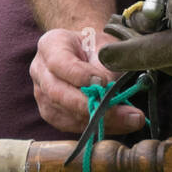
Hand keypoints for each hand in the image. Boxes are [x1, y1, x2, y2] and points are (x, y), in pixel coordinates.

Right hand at [29, 26, 146, 135]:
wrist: (85, 52)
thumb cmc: (94, 46)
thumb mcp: (104, 45)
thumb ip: (106, 64)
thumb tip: (108, 91)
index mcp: (51, 45)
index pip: (58, 63)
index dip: (80, 75)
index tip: (104, 82)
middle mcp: (40, 70)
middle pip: (58, 93)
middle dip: (90, 105)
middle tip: (122, 111)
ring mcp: (42, 94)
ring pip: (65, 113)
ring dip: (99, 120)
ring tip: (130, 119)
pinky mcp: (51, 112)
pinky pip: (70, 124)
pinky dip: (96, 126)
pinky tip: (119, 123)